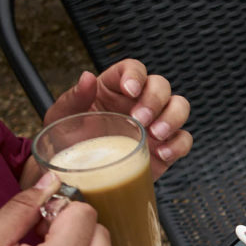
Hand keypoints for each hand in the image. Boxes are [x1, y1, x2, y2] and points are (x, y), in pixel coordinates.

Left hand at [44, 59, 191, 176]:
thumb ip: (74, 98)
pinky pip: (183, 140)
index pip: (133, 68)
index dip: (135, 75)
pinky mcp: (166, 147)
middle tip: (140, 118)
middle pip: (161, 85)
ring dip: (172, 118)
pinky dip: (178, 145)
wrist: (80, 177)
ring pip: (179, 107)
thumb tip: (86, 78)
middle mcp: (138, 102)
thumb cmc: (70, 144)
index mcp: (114, 88)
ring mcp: (155, 124)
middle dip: (155, 100)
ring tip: (155, 134)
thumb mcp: (62, 118)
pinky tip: (162, 153)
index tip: (130, 89)